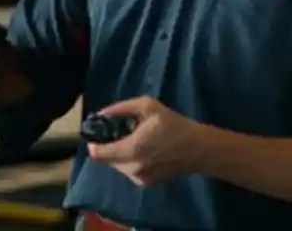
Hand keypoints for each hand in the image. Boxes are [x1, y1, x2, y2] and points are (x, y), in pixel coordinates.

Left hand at [85, 97, 206, 186]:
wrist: (199, 149)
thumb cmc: (173, 125)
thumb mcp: (147, 106)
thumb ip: (120, 109)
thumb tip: (101, 114)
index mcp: (130, 150)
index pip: (97, 154)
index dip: (93, 142)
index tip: (97, 132)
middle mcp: (132, 169)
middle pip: (107, 159)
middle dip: (109, 146)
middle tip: (121, 132)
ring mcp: (140, 179)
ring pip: (118, 165)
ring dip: (120, 153)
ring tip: (136, 139)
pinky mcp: (147, 184)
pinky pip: (129, 171)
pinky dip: (130, 161)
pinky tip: (145, 150)